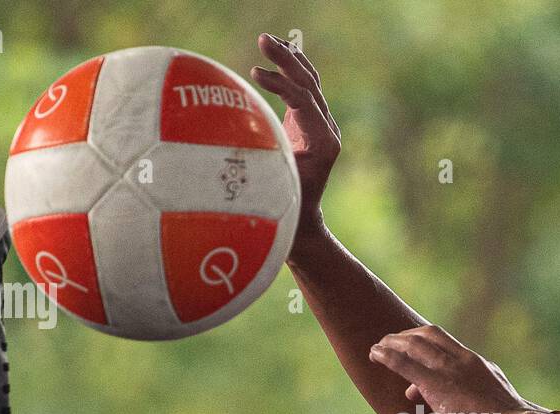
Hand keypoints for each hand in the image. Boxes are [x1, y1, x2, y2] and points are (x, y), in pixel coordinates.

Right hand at [250, 34, 339, 247]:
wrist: (303, 226)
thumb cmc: (283, 213)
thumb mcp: (270, 187)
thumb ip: (260, 164)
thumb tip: (232, 143)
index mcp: (322, 145)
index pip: (304, 102)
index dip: (281, 85)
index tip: (255, 73)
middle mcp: (328, 132)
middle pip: (310, 85)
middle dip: (286, 60)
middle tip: (263, 41)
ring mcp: (321, 127)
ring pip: (309, 84)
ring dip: (289, 60)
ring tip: (268, 40)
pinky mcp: (310, 125)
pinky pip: (304, 91)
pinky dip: (290, 71)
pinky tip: (278, 55)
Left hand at [369, 325, 534, 413]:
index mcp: (477, 366)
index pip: (448, 344)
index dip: (425, 345)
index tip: (411, 354)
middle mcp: (464, 361)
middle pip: (430, 335)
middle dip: (406, 338)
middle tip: (390, 343)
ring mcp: (451, 369)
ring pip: (415, 344)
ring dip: (393, 343)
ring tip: (377, 348)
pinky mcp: (436, 384)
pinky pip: (406, 363)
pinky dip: (388, 356)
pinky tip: (374, 354)